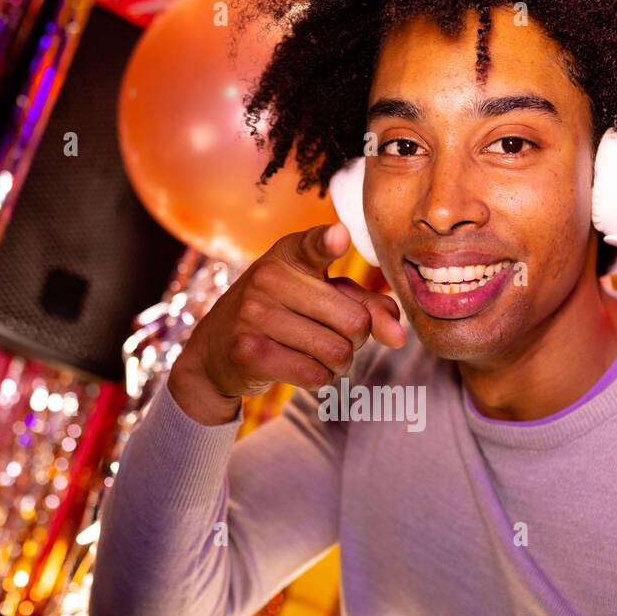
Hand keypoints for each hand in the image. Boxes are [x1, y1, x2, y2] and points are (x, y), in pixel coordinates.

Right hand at [168, 222, 405, 424]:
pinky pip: (315, 374)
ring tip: (315, 353)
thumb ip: (368, 307)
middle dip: (355, 339)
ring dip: (338, 364)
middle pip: (354, 322)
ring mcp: (255, 314)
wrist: (216, 352)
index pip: (313, 245)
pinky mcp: (249, 351)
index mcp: (288, 254)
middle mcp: (269, 277)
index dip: (328, 242)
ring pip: (338, 353)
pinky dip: (320, 378)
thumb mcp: (321, 297)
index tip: (338, 237)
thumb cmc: (283, 317)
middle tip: (331, 335)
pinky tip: (300, 367)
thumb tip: (399, 337)